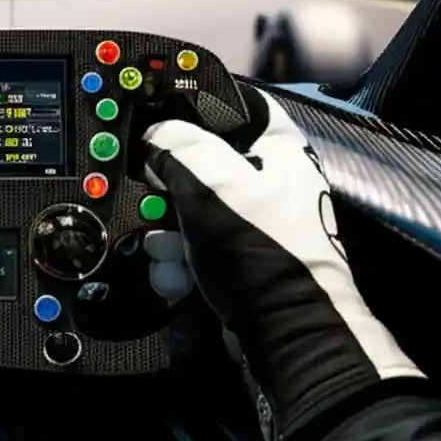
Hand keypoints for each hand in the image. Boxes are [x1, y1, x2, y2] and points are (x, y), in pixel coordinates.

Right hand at [144, 89, 421, 440]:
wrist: (286, 335)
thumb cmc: (261, 249)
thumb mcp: (212, 182)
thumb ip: (176, 145)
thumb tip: (153, 139)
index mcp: (279, 149)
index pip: (234, 106)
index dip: (193, 110)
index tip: (158, 123)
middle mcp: (273, 182)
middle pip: (202, 165)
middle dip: (169, 191)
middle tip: (158, 205)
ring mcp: (260, 227)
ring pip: (193, 213)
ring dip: (168, 235)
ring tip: (168, 254)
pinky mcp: (244, 264)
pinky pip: (199, 251)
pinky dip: (182, 264)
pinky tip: (178, 279)